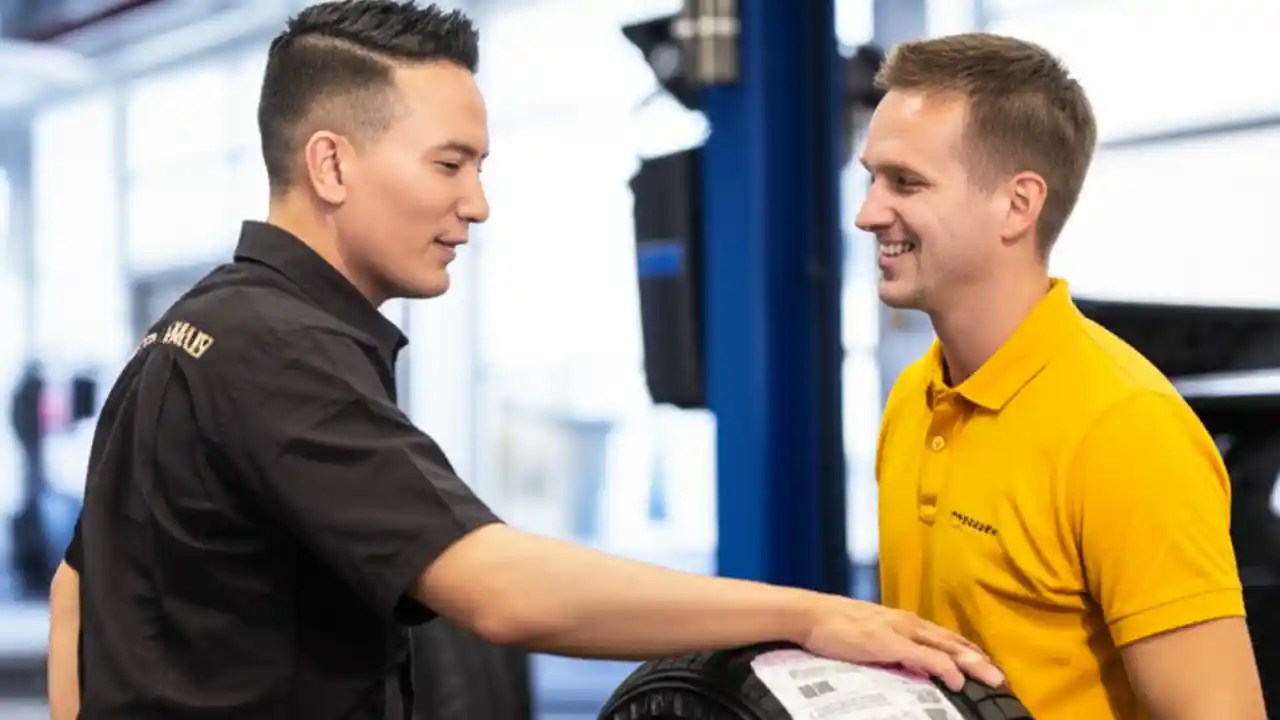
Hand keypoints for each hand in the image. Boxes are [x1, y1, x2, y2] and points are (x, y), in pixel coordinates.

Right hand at [800, 596, 1003, 691]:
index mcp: (905, 622)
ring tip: (993, 679)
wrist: (812, 614)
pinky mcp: (889, 642)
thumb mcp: (870, 635)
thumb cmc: (836, 625)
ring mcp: (900, 631)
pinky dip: (944, 668)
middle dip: (981, 660)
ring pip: (947, 647)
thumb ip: (892, 647)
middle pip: (954, 642)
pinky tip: (957, 681)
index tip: (988, 666)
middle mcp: (909, 623)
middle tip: (1003, 678)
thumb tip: (909, 664)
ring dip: (973, 664)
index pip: (946, 637)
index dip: (969, 652)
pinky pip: (924, 657)